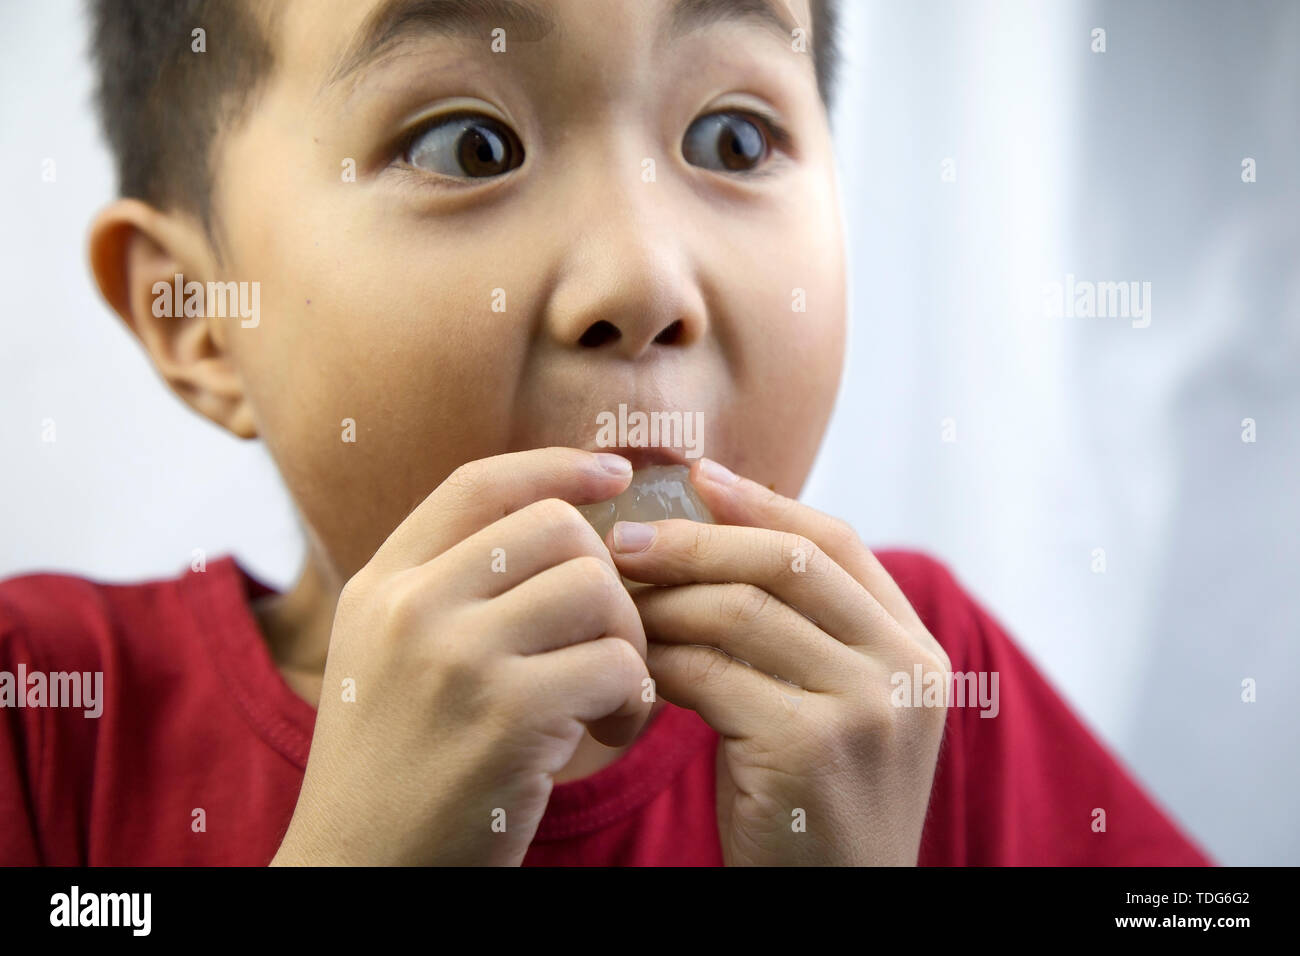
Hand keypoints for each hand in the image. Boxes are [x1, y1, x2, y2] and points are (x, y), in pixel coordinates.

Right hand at [272, 447, 651, 865]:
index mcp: (381, 585)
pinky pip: (619, 664)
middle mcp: (411, 607)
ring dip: (629, 642)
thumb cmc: (395, 769)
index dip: (555, 465)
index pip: (478, 484)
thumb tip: (556, 520)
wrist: (358, 876)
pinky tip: (610, 735)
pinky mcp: (508, 717)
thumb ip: (447, 588)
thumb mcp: (387, 658)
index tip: (614, 474)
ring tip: (610, 697)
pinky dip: (636, 699)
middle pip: (556, 528)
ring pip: (597, 588)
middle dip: (608, 577)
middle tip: (609, 641)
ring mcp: (456, 658)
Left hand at [606, 458, 951, 865]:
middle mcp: (905, 670)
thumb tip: (720, 531)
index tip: (698, 476)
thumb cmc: (812, 807)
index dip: (762, 501)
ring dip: (665, 600)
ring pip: (740, 610)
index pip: (835, 543)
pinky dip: (659, 662)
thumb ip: (805, 632)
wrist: (833, 912)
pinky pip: (710, 673)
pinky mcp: (808, 748)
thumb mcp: (836, 710)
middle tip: (624, 539)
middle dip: (696, 540)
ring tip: (617, 602)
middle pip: (787, 561)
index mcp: (915, 649)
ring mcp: (864, 709)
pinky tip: (633, 667)